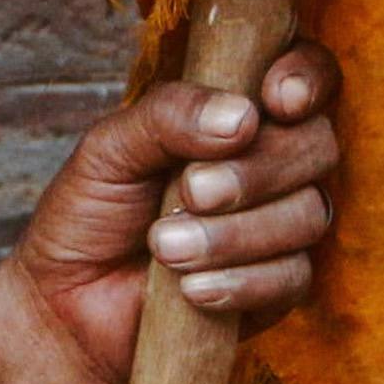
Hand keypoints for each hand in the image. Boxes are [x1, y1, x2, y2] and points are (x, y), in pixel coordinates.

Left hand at [0, 44, 342, 383]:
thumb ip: (167, 116)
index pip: (307, 77)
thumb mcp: (109, 150)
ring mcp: (281, 225)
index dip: (307, 79)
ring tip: (165, 247)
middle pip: (317, 145)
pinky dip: (241, 282)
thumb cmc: (89, 217)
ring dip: (235, 234)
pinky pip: (293, 276)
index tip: (276, 100)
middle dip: (256, 170)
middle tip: (190, 191)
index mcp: (235, 113)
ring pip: (308, 214)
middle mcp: (270, 163)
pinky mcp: (279, 287)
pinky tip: (191, 290)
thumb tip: (241, 117)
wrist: (66, 307)